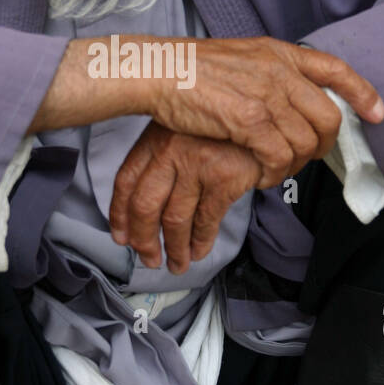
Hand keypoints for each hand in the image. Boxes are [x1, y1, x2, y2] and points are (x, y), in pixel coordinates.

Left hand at [110, 121, 263, 272]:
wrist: (263, 120)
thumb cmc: (223, 127)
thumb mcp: (184, 129)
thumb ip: (163, 158)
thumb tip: (143, 204)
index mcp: (156, 137)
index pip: (126, 181)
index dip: (120, 214)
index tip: (121, 236)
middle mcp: (171, 150)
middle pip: (144, 205)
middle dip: (144, 240)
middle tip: (148, 257)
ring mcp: (197, 164)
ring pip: (174, 219)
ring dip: (174, 249)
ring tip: (176, 264)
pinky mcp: (223, 178)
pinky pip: (205, 221)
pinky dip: (200, 242)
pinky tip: (198, 252)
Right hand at [146, 36, 383, 188]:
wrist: (160, 71)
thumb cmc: (191, 69)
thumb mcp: (241, 57)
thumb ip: (269, 73)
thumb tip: (288, 98)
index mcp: (279, 53)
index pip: (334, 68)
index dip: (361, 92)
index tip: (377, 113)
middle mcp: (280, 71)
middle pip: (327, 117)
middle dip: (322, 146)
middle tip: (304, 159)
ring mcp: (267, 95)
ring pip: (305, 142)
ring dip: (293, 165)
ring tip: (272, 169)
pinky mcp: (249, 120)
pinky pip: (279, 156)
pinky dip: (274, 172)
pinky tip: (259, 173)